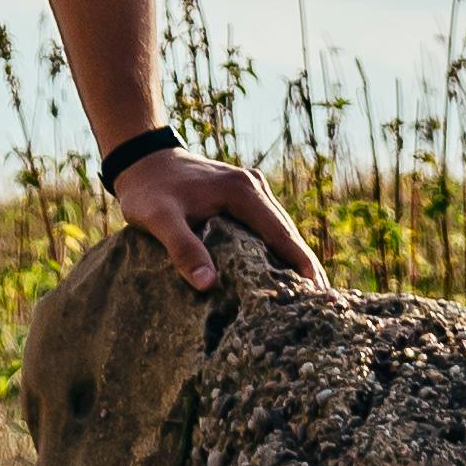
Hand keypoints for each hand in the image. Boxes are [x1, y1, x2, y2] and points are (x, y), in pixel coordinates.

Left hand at [116, 147, 323, 289]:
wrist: (141, 158)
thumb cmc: (148, 191)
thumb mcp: (159, 219)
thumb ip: (183, 249)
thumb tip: (209, 285)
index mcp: (242, 191)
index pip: (282, 234)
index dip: (302, 265)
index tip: (320, 294)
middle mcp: (254, 185)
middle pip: (288, 233)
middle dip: (306, 268)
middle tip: (324, 306)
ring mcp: (250, 187)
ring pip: (281, 230)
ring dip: (295, 260)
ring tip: (311, 298)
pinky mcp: (242, 195)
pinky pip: (268, 226)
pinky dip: (279, 249)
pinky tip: (284, 274)